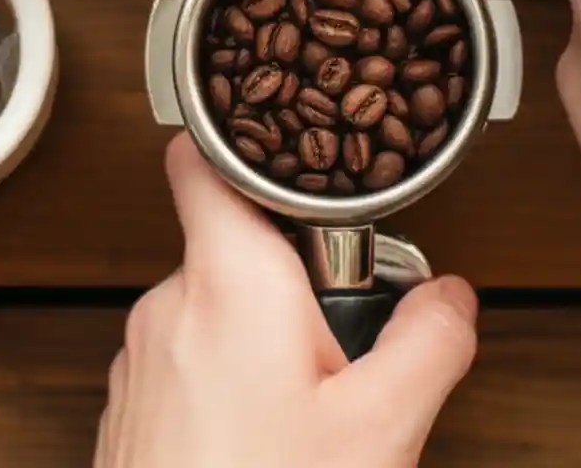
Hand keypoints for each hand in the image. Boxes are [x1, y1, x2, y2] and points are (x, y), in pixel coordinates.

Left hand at [94, 134, 476, 467]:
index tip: (283, 150)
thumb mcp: (381, 431)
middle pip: (235, 247)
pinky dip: (229, 379)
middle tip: (344, 344)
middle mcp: (168, 308)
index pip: (203, 162)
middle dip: (295, 280)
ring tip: (307, 408)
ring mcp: (139, 360)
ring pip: (215, 311)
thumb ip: (429, 343)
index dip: (240, 143)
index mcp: (227, 286)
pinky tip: (263, 442)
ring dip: (265, 338)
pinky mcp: (131, 407)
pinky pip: (188, 361)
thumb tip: (450, 299)